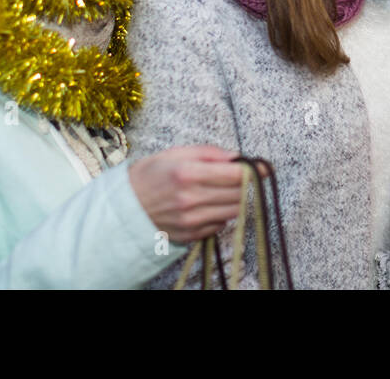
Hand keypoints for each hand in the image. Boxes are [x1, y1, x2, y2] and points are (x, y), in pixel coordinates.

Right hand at [128, 145, 245, 243]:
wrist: (123, 209)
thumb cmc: (148, 176)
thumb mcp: (173, 153)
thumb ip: (206, 153)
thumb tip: (234, 156)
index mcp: (187, 173)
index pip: (233, 174)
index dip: (254, 170)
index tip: (265, 167)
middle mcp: (190, 199)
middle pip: (237, 194)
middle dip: (246, 184)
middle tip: (247, 176)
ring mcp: (191, 221)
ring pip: (233, 211)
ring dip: (236, 200)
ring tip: (226, 189)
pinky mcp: (190, 236)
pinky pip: (220, 225)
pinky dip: (222, 215)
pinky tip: (210, 205)